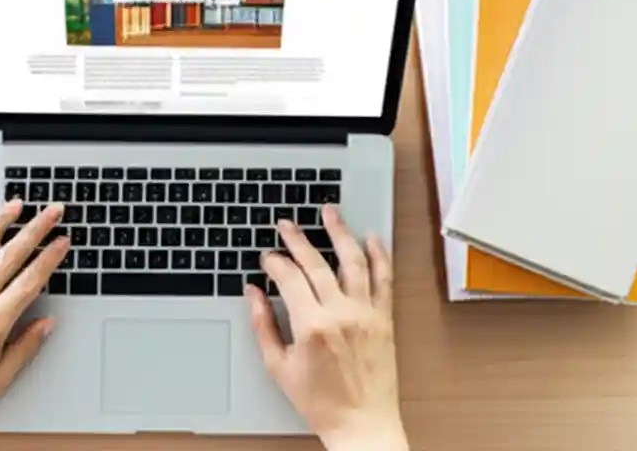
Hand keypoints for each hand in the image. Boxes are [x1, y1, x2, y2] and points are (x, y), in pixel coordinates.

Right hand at [249, 205, 406, 450]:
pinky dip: (379, 255)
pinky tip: (370, 239)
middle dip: (298, 239)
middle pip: (317, 263)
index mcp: (312, 326)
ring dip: (340, 232)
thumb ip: (263, 325)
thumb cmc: (321, 402)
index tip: (268, 257)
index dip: (275, 262)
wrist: (362, 424)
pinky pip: (384, 278)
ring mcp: (366, 313)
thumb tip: (253, 293)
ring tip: (330, 212)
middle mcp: (341, 314)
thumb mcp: (278, 366)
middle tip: (286, 225)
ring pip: (353, 261)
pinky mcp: (384, 318)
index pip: (289, 278)